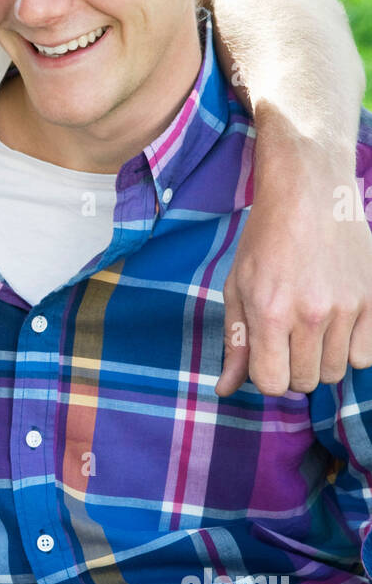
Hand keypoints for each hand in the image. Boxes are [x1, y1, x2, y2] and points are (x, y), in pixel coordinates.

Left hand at [217, 158, 371, 396]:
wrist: (310, 192)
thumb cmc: (266, 239)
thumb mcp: (238, 287)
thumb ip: (236, 342)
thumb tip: (226, 390)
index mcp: (270, 312)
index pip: (272, 383)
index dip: (267, 375)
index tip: (268, 356)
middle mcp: (311, 314)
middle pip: (305, 382)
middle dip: (293, 367)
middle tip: (290, 337)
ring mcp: (346, 307)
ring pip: (336, 371)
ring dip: (322, 358)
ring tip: (313, 327)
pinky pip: (366, 355)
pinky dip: (351, 348)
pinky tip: (338, 325)